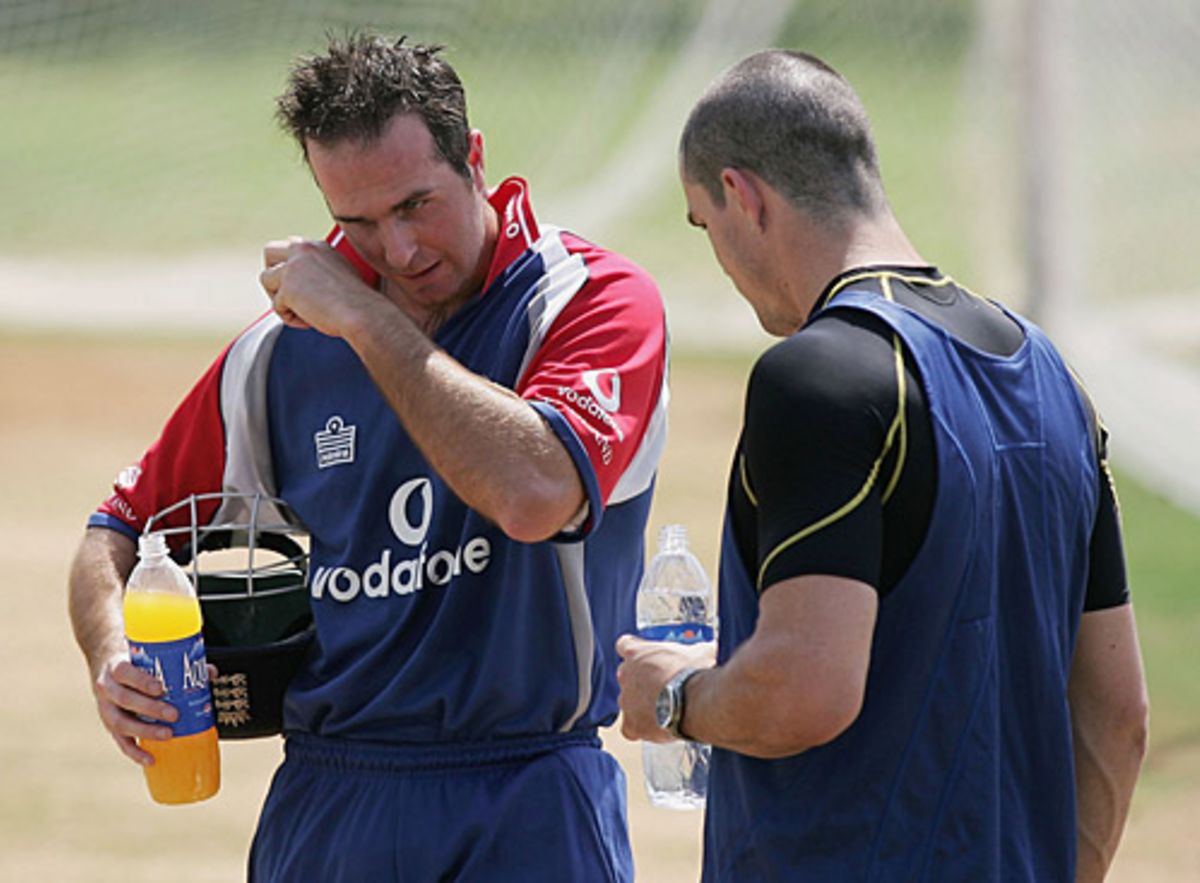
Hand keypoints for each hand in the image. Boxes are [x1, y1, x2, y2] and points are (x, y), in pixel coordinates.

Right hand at [91, 653, 177, 765]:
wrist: (107, 668)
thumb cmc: (135, 664)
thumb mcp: (148, 658)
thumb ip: (179, 663)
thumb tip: (210, 672)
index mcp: (117, 666)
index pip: (125, 672)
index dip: (142, 682)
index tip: (161, 689)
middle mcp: (107, 688)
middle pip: (125, 699)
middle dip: (150, 708)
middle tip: (174, 714)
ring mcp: (105, 708)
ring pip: (120, 722)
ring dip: (145, 731)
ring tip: (168, 734)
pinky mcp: (109, 726)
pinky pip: (120, 741)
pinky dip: (135, 752)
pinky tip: (150, 759)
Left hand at [259, 237, 378, 335]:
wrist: (363, 313)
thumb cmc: (358, 302)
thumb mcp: (341, 276)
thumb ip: (320, 272)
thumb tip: (307, 286)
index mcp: (318, 246)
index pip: (292, 247)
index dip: (290, 268)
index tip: (302, 286)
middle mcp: (304, 250)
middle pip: (269, 252)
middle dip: (273, 273)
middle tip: (289, 294)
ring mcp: (293, 267)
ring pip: (265, 279)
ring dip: (280, 298)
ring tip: (304, 310)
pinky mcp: (288, 287)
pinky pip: (276, 306)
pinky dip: (291, 318)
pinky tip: (310, 320)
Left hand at [615, 635, 715, 742]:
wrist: (694, 702)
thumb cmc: (695, 674)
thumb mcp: (701, 652)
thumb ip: (698, 650)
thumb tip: (710, 650)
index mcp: (636, 652)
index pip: (625, 645)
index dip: (637, 652)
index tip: (648, 658)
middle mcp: (625, 674)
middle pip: (626, 675)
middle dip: (642, 680)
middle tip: (663, 685)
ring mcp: (626, 700)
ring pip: (628, 702)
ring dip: (642, 704)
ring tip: (664, 708)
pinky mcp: (631, 724)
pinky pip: (629, 728)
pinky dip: (640, 729)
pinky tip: (656, 728)